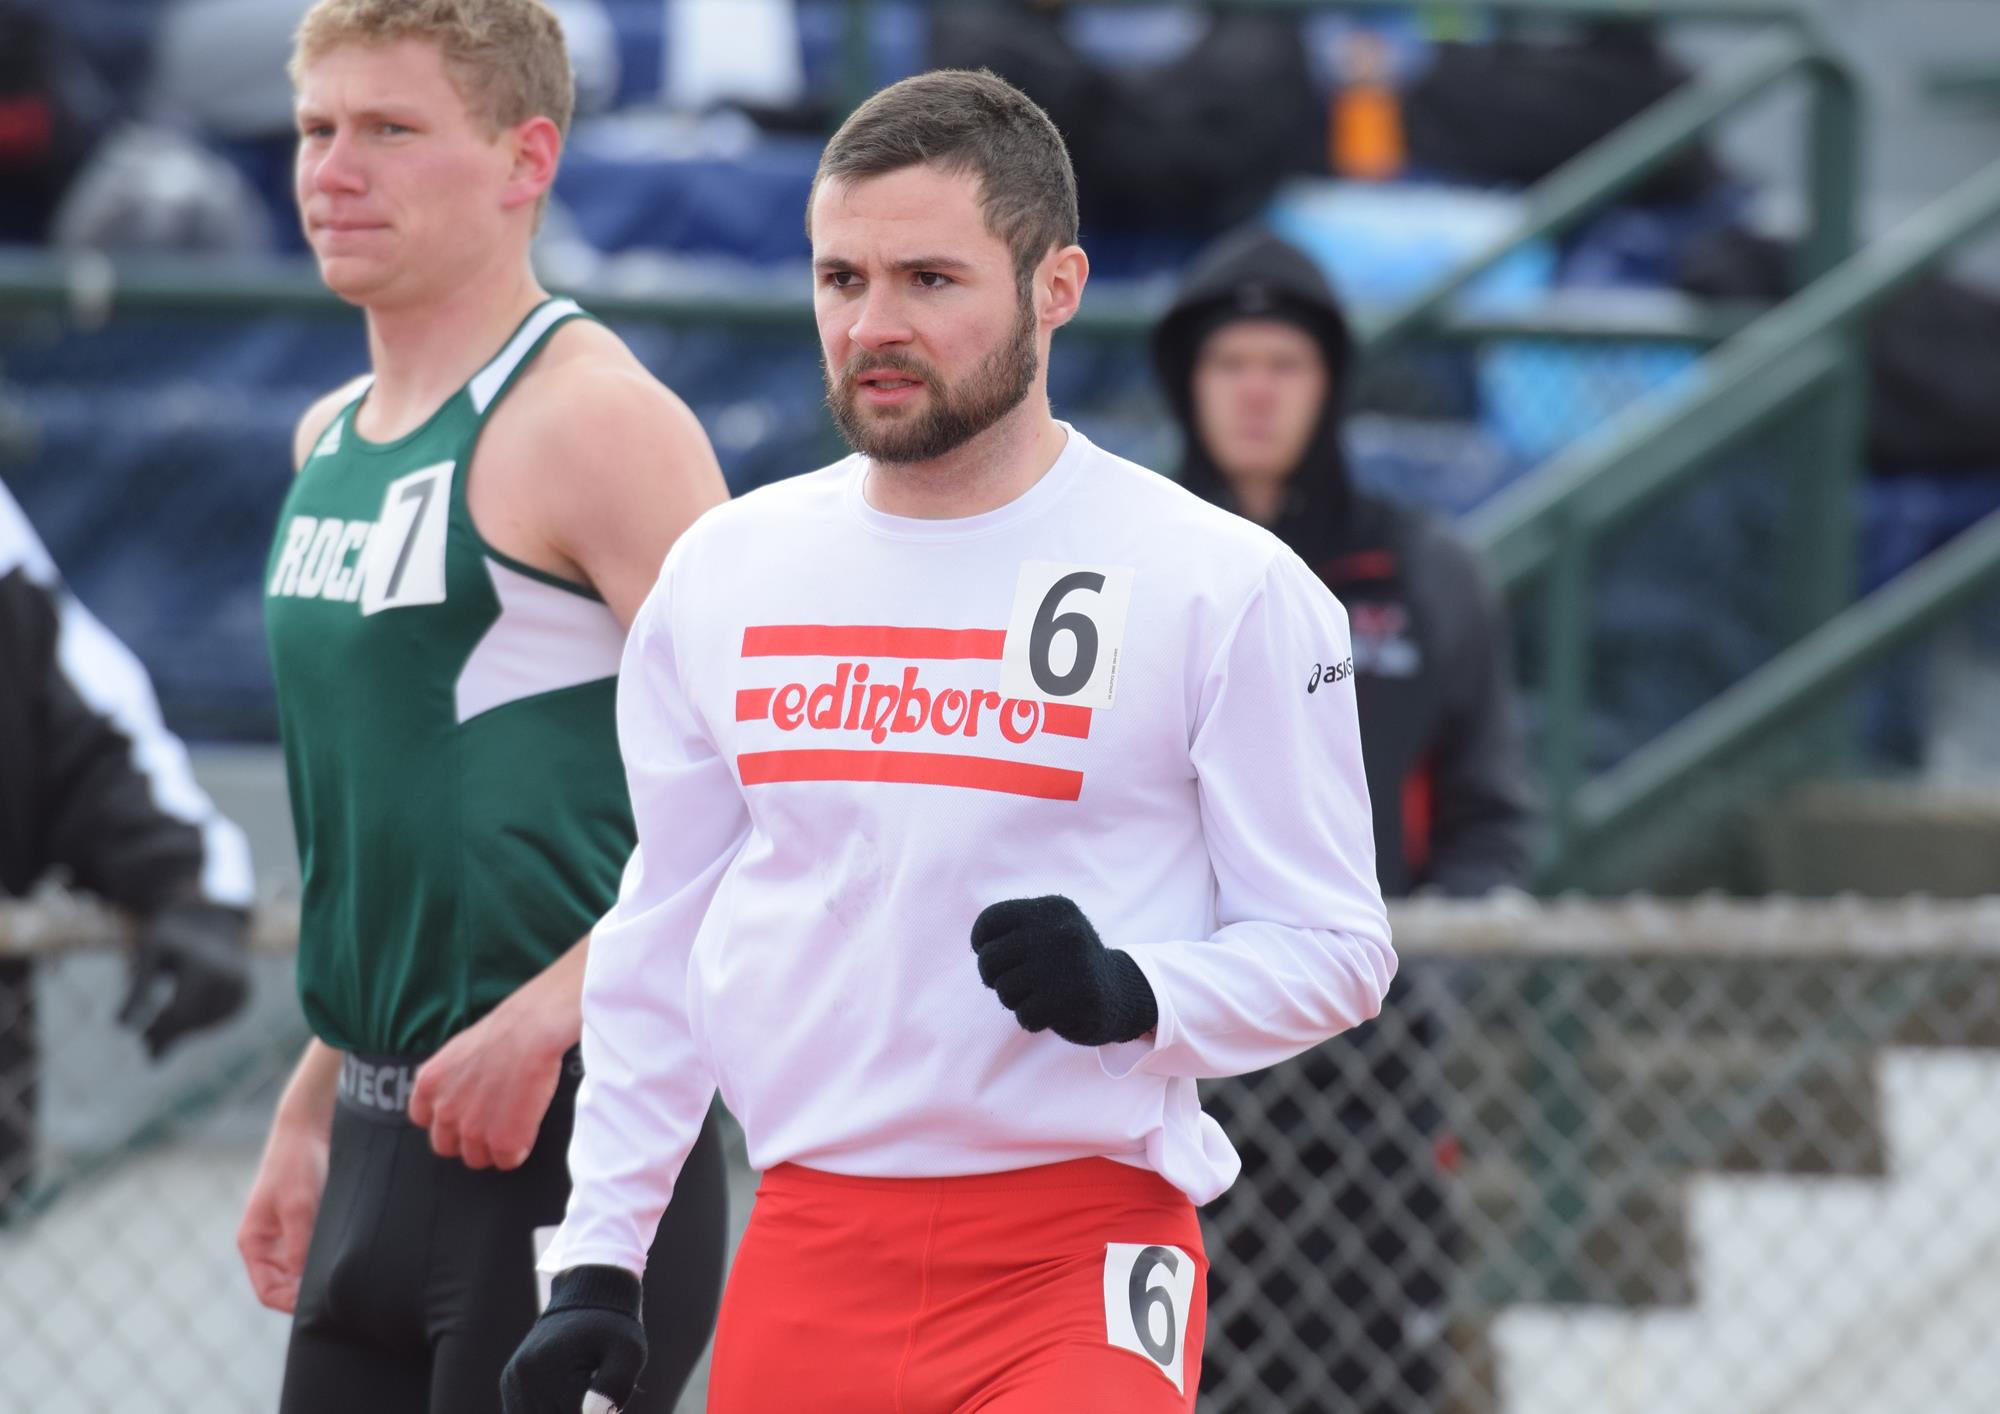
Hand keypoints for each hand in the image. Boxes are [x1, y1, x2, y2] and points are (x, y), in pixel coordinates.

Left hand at [118, 901, 248, 1057]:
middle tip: (146, 1044)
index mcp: (204, 964)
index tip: (138, 1035)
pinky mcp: (245, 996)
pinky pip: (219, 1021)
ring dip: (184, 1031)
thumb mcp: (149, 954)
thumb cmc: (171, 937)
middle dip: (169, 1034)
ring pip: (208, 1024)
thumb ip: (138, 989)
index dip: (159, 1028)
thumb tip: (123, 1026)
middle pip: (194, 1021)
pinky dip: (199, 1024)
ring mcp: (241, 987)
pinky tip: (184, 1015)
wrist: (208, 920)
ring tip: (161, 1024)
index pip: (181, 1011)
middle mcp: (230, 976)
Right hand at [236, 1115, 328, 1312]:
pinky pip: (313, 1254)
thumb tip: (303, 1282)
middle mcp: (267, 1244)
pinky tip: (345, 1258)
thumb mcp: (299, 1206)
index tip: (319, 1303)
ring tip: (343, 1278)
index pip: (268, 1292)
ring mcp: (286, 1235)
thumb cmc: (297, 1164)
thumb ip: (299, 1245)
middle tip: (337, 1295)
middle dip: (306, 1294)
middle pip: (284, 1286)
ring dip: (317, 1277)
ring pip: (300, 1272)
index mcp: (253, 1243)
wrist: (308, 1128)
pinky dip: (325, 1260)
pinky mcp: (305, 1224)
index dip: (291, 1304)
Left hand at [409, 989, 568, 1170]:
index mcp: (428, 1085)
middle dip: (467, 1138)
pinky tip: (527, 1128)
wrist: (532, 1031)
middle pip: (446, 1146)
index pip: (423, 1119)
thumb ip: (448, 1080)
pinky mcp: (502, 1141)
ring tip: (513, 1124)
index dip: (446, 1117)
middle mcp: (443, 1112)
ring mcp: (471, 1130)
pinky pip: (506, 1160)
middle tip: (491, 1122)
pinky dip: (519, 1149)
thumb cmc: (505, 1032)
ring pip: (477, 1158)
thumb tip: (458, 1097)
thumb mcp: (457, 1051)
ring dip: (493, 1147)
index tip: (463, 1112)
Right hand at [501, 1265, 647, 1413]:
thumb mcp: (629, 1351)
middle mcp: (527, 1376)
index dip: (599, 1412)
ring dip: (561, 1409)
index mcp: (554, 1371)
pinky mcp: (509, 1382)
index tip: (606, 1395)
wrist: (588, 1295)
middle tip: (592, 1385)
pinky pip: (526, 1413)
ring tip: (579, 1389)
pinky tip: (562, 1392)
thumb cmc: (613, 1328)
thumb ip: (616, 1385)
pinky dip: (547, 1409)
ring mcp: (514, 1380)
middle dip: (579, 1409)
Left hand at [970, 895, 1158, 1046]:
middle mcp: (1063, 930)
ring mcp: (1072, 962)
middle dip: (994, 977)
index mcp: (1054, 908)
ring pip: (1005, 990)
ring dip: (1014, 1001)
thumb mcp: (1047, 932)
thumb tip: (983, 949)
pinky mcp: (1080, 996)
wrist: (1119, 993)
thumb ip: (1013, 932)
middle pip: (990, 958)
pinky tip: (1049, 1013)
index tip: (994, 956)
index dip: (982, 944)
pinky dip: (1031, 1020)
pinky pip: (1026, 1015)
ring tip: (1036, 996)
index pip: (991, 920)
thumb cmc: (1066, 965)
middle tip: (1014, 983)